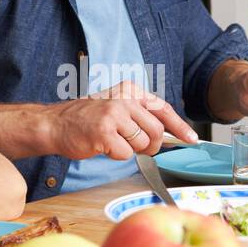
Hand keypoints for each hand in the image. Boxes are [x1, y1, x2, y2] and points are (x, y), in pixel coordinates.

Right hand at [49, 80, 198, 159]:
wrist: (56, 124)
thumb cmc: (86, 119)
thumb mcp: (116, 107)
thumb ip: (140, 116)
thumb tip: (167, 135)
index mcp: (129, 91)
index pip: (163, 108)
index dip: (180, 126)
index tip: (191, 138)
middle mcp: (124, 99)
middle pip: (156, 131)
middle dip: (152, 146)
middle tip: (140, 149)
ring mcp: (114, 115)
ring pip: (141, 143)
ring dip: (130, 150)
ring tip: (112, 141)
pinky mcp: (104, 132)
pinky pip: (124, 153)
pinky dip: (115, 156)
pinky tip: (102, 146)